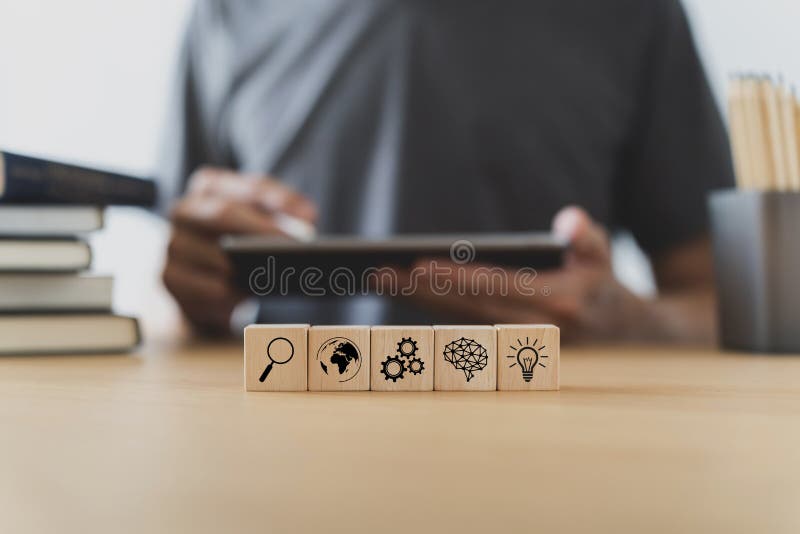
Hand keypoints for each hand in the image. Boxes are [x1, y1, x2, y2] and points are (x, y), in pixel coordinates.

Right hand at [162, 167, 316, 333]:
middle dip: (263, 231)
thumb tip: (307, 219)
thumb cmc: (238, 242)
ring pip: (215, 255)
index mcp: (209, 185)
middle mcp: (184, 209)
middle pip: (225, 214)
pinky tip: (249, 297)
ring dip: (248, 268)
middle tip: (297, 248)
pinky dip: (232, 294)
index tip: (308, 218)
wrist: (204, 283)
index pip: (248, 186)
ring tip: (279, 274)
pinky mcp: (170, 277)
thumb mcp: (263, 220)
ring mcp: (173, 243)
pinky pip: (206, 287)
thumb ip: (286, 212)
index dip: (279, 200)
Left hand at [398, 206, 713, 343]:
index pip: (497, 288)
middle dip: (420, 292)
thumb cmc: (605, 286)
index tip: (418, 266)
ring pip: (460, 323)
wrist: (624, 338)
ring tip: (383, 282)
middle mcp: (536, 332)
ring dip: (419, 304)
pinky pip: (465, 330)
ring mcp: (520, 347)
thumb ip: (587, 237)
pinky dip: (434, 313)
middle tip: (379, 274)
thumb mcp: (603, 255)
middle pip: (467, 309)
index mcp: (560, 306)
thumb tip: (568, 220)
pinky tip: (406, 297)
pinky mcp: (508, 352)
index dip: (455, 278)